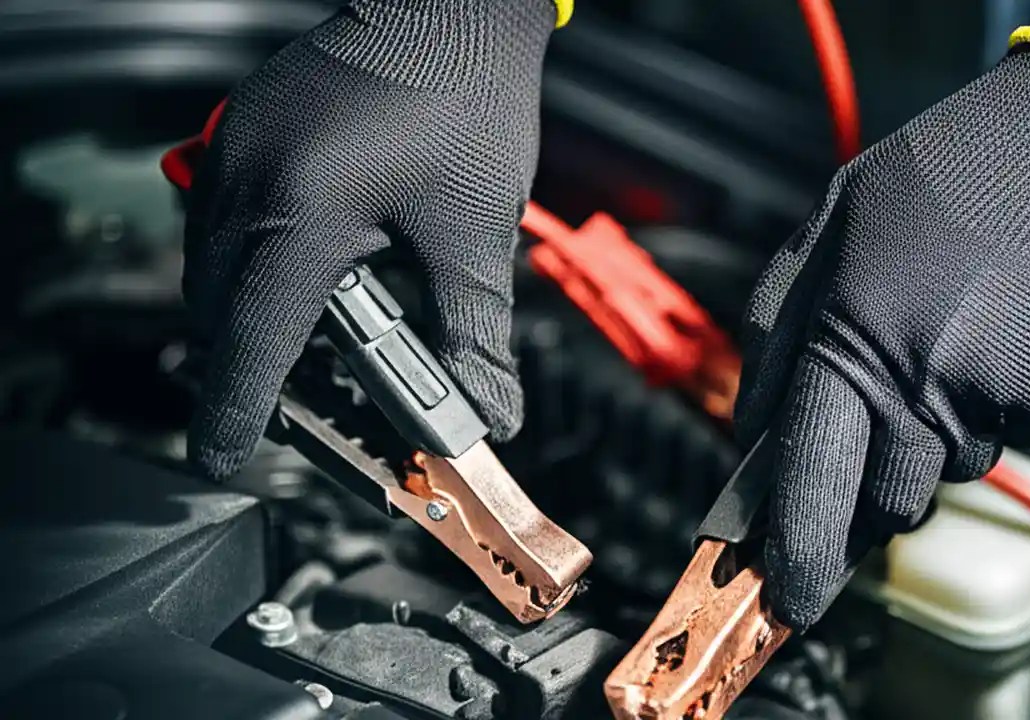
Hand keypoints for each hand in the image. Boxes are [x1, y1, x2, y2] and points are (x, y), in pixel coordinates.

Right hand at [184, 0, 554, 479]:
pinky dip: (246, 265)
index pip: (251, 343)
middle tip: (303, 404)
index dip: (236, 412)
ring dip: (248, 316)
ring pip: (211, 270)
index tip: (222, 458)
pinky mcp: (238, 132)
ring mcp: (231, 152)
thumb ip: (475, 335)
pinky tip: (303, 275)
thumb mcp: (475, 233)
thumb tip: (489, 415)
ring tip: (311, 344)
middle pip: (219, 314)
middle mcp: (245, 184)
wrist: (449, 8)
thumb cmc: (465, 102)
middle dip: (250, 368)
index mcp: (298, 215)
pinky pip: (218, 222)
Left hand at [734, 46, 1029, 630]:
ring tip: (945, 339)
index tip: (787, 597)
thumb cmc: (942, 174)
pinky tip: (993, 335)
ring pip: (948, 468)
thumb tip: (752, 423)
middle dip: (871, 492)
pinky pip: (1006, 435)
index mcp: (847, 340)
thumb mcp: (826, 227)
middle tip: (878, 423)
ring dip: (934, 431)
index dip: (794, 552)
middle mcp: (920, 384)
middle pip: (885, 503)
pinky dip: (990, 404)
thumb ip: (776, 328)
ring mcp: (994, 399)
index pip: (808, 480)